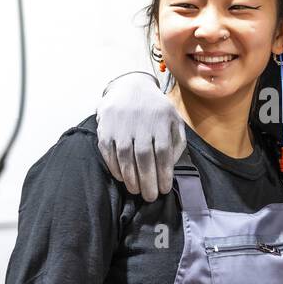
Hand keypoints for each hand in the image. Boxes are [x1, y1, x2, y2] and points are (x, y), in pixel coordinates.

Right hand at [95, 71, 184, 199]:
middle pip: (144, 157)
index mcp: (160, 120)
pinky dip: (115, 168)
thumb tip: (171, 167)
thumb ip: (177, 142)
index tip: (165, 189)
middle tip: (150, 197)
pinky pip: (109, 152)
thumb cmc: (155, 110)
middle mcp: (140, 122)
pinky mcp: (105, 128)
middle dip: (148, 181)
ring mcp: (120, 125)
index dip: (164, 173)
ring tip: (137, 191)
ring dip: (131, 178)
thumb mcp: (173, 119)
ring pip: (125, 157)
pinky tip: (122, 178)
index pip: (163, 151)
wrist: (129, 87)